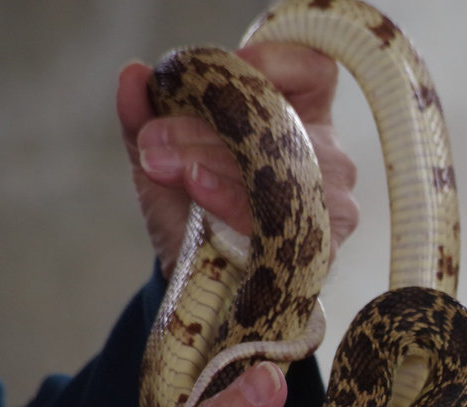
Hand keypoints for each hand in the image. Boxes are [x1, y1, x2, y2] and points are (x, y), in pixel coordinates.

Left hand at [116, 43, 359, 278]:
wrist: (197, 284)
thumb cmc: (190, 211)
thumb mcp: (161, 157)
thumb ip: (146, 115)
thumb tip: (134, 75)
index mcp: (301, 119)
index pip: (313, 72)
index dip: (278, 62)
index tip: (233, 67)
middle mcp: (326, 155)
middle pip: (281, 120)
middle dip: (211, 124)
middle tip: (155, 136)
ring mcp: (333, 201)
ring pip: (281, 165)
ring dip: (216, 160)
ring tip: (166, 164)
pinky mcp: (324, 245)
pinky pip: (280, 213)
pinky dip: (232, 199)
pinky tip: (199, 190)